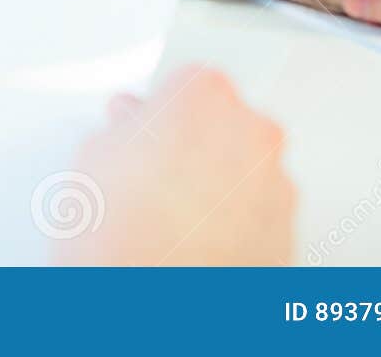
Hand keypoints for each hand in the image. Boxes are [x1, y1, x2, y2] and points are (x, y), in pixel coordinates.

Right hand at [52, 65, 294, 265]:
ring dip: (219, 184)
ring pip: (246, 170)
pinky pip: (261, 215)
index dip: (163, 110)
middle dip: (197, 143)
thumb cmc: (120, 234)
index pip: (189, 82)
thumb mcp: (94, 156)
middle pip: (226, 122)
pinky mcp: (286, 234)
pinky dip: (238, 224)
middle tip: (157, 174)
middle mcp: (252, 132)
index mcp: (206, 95)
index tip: (150, 130)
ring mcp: (275, 184)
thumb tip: (130, 132)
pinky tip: (196, 242)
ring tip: (174, 217)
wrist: (144, 299)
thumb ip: (124, 129)